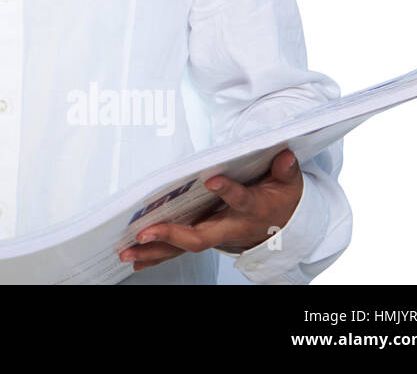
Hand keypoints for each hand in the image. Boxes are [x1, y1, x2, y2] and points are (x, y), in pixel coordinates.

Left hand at [120, 149, 303, 271]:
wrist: (284, 225)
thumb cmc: (281, 199)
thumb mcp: (289, 183)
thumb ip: (285, 171)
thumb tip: (285, 156)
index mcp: (252, 209)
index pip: (240, 200)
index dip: (227, 191)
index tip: (211, 180)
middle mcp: (230, 228)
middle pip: (200, 237)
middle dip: (170, 235)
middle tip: (144, 233)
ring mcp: (215, 237)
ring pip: (183, 248)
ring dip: (154, 252)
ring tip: (127, 252)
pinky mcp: (204, 239)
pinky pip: (178, 251)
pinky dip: (156, 256)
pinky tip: (135, 260)